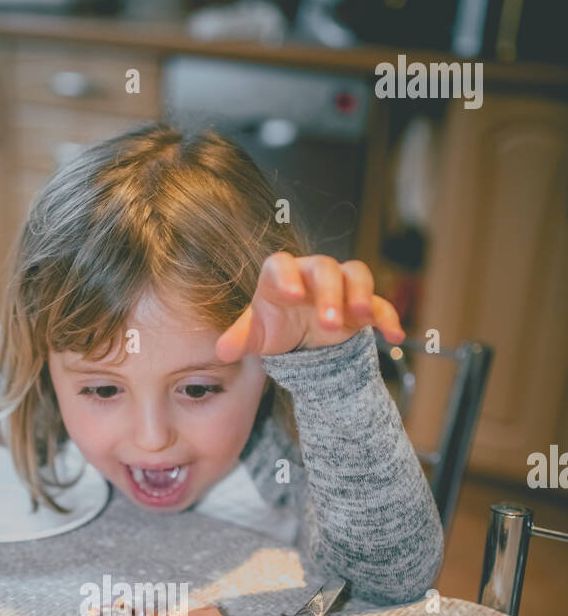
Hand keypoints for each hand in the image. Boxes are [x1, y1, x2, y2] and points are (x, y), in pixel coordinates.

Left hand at [215, 252, 404, 361]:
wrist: (299, 340)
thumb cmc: (275, 327)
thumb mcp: (256, 336)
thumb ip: (240, 339)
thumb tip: (222, 351)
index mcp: (281, 276)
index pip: (282, 265)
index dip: (288, 277)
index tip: (293, 296)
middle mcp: (313, 275)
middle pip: (326, 268)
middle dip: (330, 294)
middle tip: (328, 324)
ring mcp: (341, 287)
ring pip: (357, 275)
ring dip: (361, 295)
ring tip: (361, 318)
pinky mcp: (361, 306)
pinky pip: (380, 304)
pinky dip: (388, 317)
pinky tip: (394, 335)